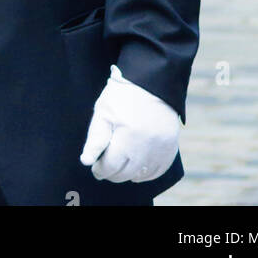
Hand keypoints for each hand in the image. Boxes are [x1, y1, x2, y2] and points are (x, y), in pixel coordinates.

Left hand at [80, 65, 179, 183]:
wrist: (152, 82)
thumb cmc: (122, 95)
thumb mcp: (103, 111)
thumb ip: (95, 139)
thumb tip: (86, 161)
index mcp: (127, 135)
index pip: (110, 167)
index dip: (100, 169)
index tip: (95, 166)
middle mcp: (146, 145)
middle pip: (125, 173)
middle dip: (112, 172)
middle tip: (106, 164)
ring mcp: (160, 148)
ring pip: (140, 175)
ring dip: (128, 173)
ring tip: (120, 162)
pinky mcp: (170, 147)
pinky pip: (157, 171)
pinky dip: (145, 172)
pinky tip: (137, 165)